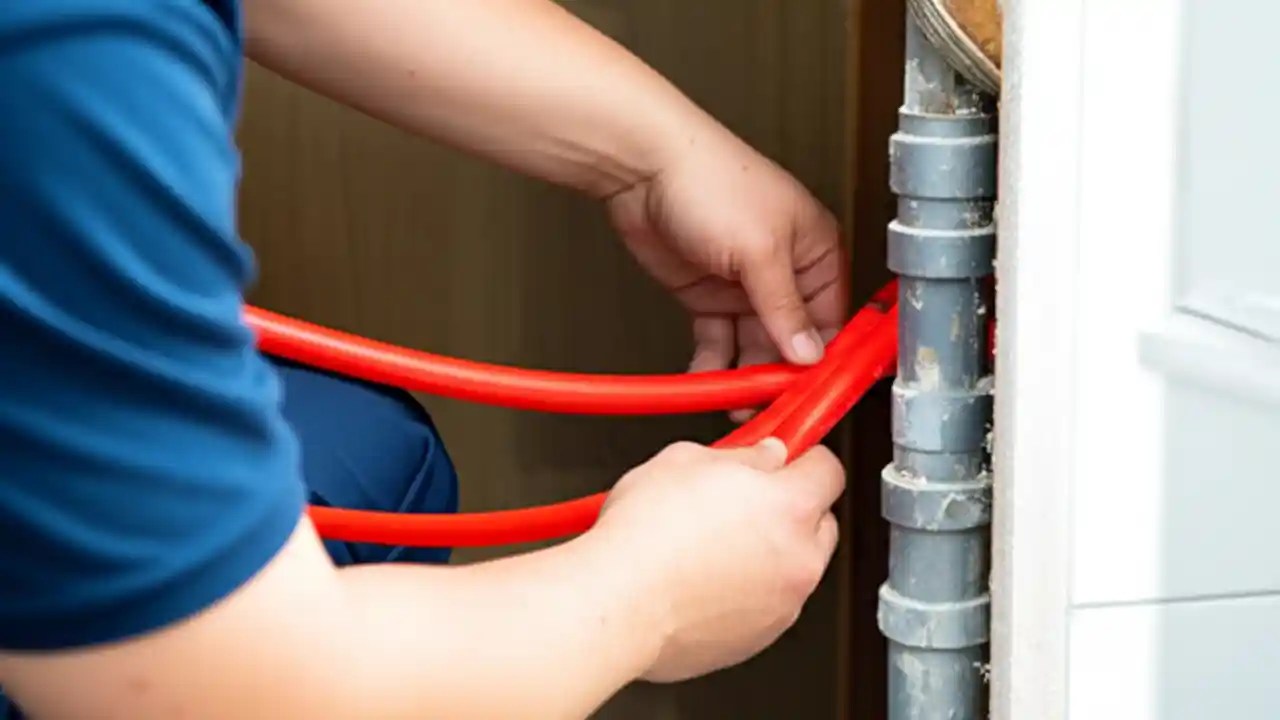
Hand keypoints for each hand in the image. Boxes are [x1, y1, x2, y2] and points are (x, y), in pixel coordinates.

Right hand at [591, 438, 843, 682]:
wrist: (619, 602)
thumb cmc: (644, 536)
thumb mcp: (687, 459)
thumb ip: (742, 455)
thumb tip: (759, 456)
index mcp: (790, 506)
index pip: (828, 468)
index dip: (804, 458)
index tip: (787, 458)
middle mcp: (799, 558)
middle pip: (821, 522)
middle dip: (792, 508)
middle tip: (749, 498)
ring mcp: (782, 604)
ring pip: (795, 567)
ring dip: (770, 553)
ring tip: (715, 543)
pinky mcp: (758, 639)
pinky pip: (767, 605)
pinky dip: (747, 592)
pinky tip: (705, 578)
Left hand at [607, 132, 848, 384]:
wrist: (643, 166)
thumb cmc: (712, 179)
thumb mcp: (761, 250)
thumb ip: (785, 307)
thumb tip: (809, 352)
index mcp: (814, 251)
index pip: (830, 318)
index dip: (822, 357)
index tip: (812, 392)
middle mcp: (782, 270)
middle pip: (791, 338)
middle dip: (779, 373)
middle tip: (769, 405)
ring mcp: (742, 284)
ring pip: (753, 344)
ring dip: (746, 376)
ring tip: (737, 404)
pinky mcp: (706, 294)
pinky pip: (717, 340)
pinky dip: (713, 364)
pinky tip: (709, 384)